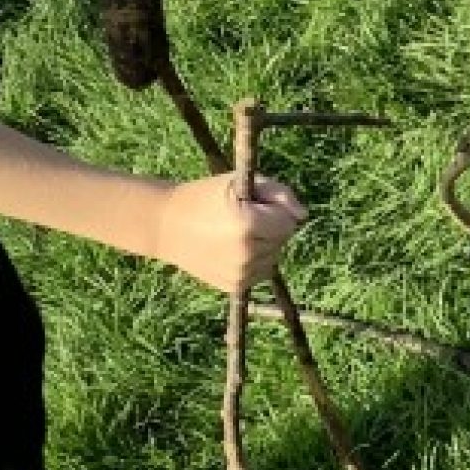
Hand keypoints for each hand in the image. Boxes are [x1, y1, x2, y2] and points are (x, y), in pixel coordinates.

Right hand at [149, 172, 305, 293]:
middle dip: (270, 226)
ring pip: (275, 256)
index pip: (289, 221)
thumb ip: (278, 193)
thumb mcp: (240, 182)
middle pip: (283, 239)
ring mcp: (240, 274)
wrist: (167, 226)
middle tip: (240, 216)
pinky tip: (233, 249)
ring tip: (235, 233)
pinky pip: (262, 271)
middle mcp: (246, 254)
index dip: (275, 208)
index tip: (252, 203)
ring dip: (264, 244)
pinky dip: (255, 260)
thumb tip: (303, 216)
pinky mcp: (235, 286)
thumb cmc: (205, 196)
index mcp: (248, 225)